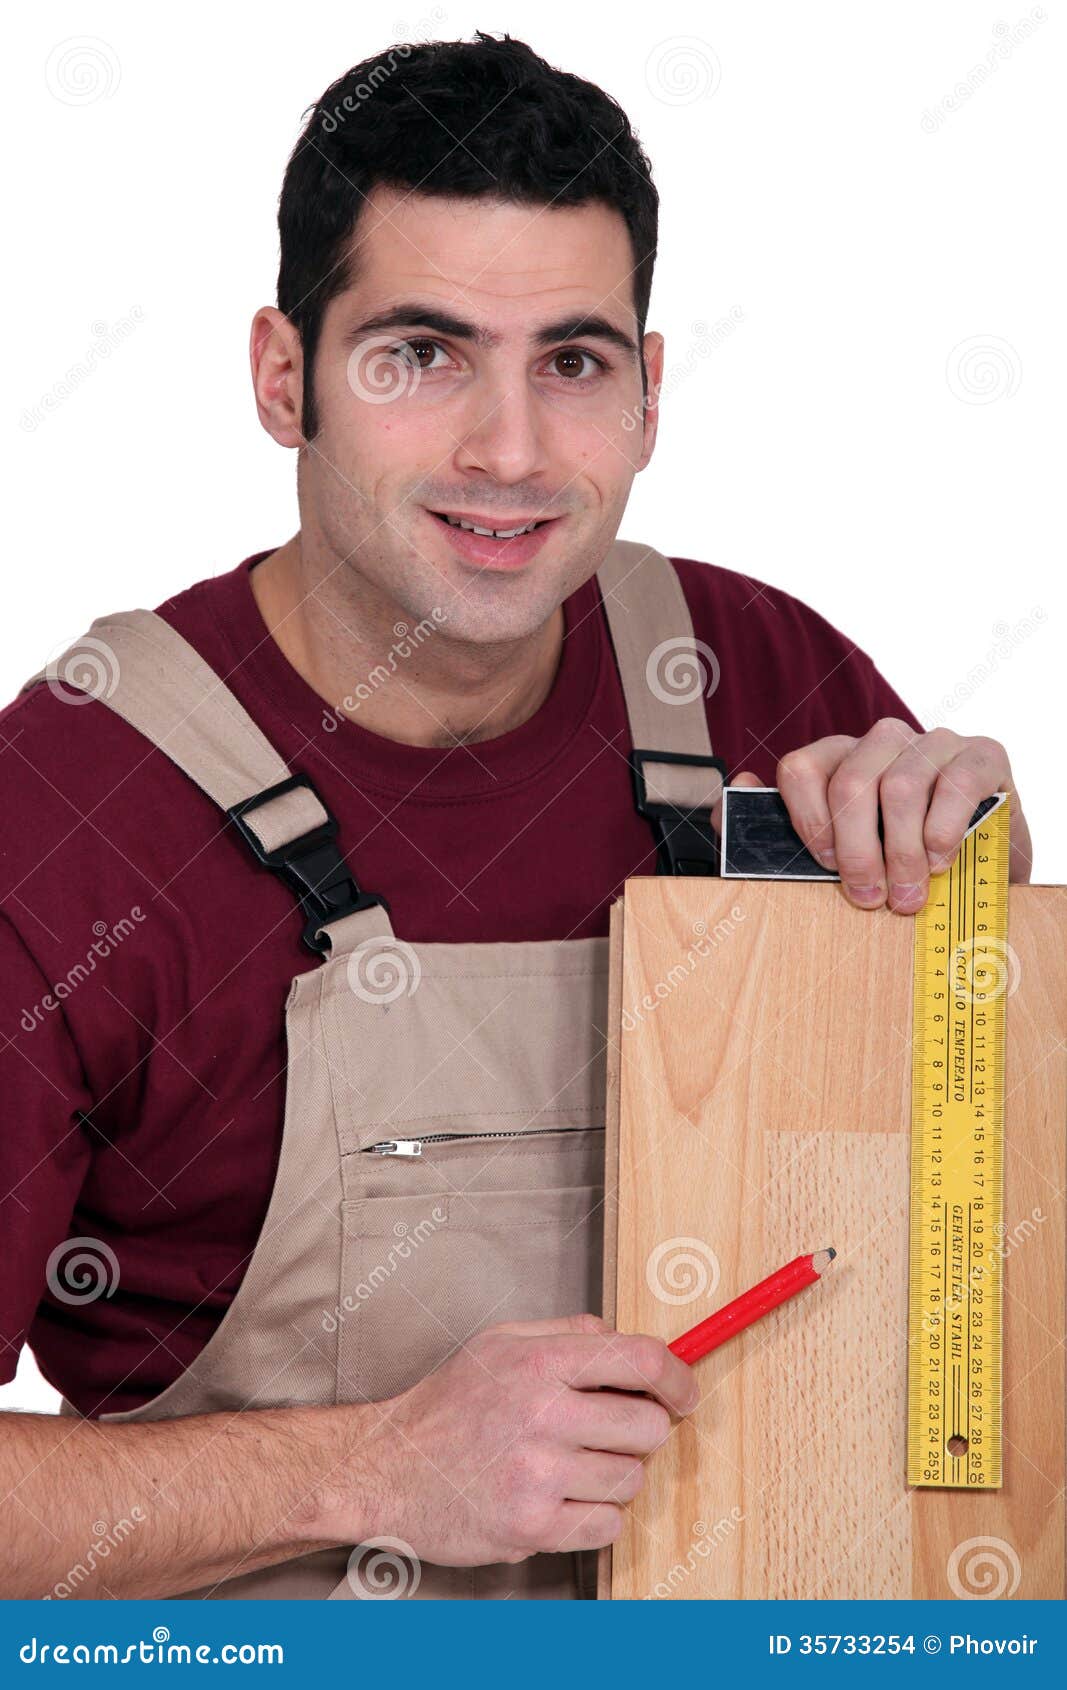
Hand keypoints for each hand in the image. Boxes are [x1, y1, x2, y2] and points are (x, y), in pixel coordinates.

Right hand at [332, 1313, 696, 1566]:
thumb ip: (566, 1333)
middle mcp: (543, 1413)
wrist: (387, 1468)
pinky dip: (594, 1518)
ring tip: (571, 1468)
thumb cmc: (446, 1406)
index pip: (642, 1359)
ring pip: (631, 1480)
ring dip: (613, 1477)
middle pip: (648, 1426)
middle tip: (609, 1434)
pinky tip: (561, 1501)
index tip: (684, 1394)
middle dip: (640, 1432)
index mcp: (540, 1361)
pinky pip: (606, 1527)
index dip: (678, 1378)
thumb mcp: (499, 1342)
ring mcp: (538, 1474)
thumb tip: (623, 1340)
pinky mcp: (531, 1527)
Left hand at [717, 720, 1031, 912]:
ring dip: (901, 850)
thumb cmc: (896, 861)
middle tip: (869, 897)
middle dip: (857, 850)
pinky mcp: (982, 754)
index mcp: (839, 758)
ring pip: (902, 785)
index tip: (824, 865)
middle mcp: (882, 741)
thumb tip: (732, 796)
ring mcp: (933, 743)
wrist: (979, 866)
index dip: (807, 820)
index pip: (801, 767)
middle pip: (851, 782)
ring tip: (908, 893)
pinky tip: (939, 859)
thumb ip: (775, 831)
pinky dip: (943, 828)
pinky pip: (956, 781)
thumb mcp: (836, 855)